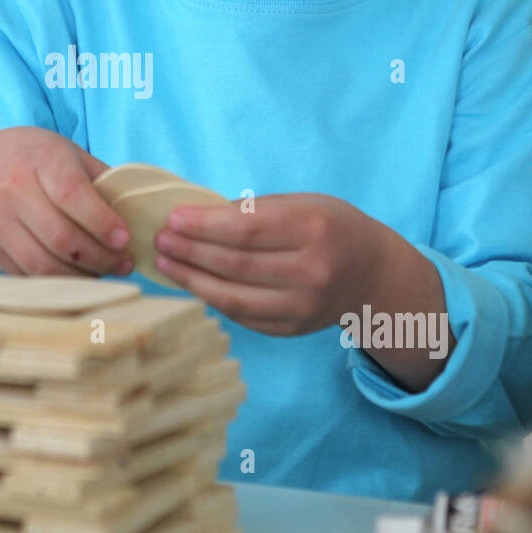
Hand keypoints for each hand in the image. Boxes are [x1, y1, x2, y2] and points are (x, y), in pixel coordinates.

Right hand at [0, 127, 133, 277]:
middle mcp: (12, 190)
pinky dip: (58, 281)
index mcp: (39, 161)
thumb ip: (100, 181)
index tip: (125, 240)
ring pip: (43, 264)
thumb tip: (139, 213)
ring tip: (106, 272)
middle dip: (99, 258)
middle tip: (124, 263)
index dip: (101, 222)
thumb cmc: (35, 159)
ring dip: (81, 276)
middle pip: (60, 237)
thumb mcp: (68, 154)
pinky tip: (79, 276)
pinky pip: (27, 274)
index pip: (72, 196)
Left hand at [153, 192, 389, 335]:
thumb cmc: (331, 227)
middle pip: (234, 265)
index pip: (246, 230)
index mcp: (315, 230)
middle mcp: (312, 272)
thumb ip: (255, 210)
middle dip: (189, 252)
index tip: (172, 219)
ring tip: (165, 263)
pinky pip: (241, 316)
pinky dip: (212, 299)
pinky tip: (192, 283)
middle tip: (159, 240)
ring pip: (232, 297)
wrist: (373, 274)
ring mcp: (303, 307)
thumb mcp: (303, 203)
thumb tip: (196, 217)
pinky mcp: (292, 330)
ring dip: (191, 280)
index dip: (203, 226)